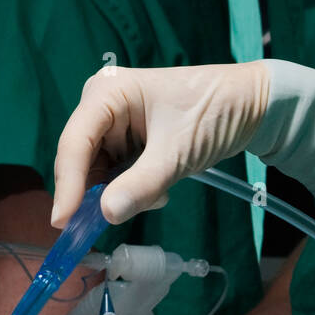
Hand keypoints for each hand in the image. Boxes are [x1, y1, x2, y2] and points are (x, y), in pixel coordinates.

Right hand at [51, 61, 269, 227]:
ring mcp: (114, 123)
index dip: (68, 184)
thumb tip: (106, 214)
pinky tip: (160, 189)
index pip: (75, 142)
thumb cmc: (214, 113)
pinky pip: (115, 174)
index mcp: (108, 92)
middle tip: (110, 222)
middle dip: (98, 192)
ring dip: (121, 192)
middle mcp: (102, 104)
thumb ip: (142, 185)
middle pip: (81, 159)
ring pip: (98, 172)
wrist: (250, 105)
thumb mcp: (178, 152)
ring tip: (158, 194)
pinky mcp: (127, 140)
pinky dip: (133, 189)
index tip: (64, 222)